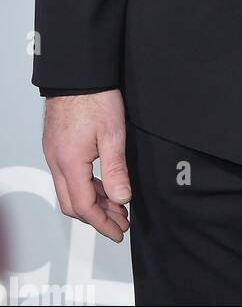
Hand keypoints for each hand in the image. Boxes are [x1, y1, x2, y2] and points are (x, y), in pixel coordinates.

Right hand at [42, 90, 131, 241]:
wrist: (78, 74)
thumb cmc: (95, 98)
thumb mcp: (113, 134)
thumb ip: (116, 170)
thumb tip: (122, 199)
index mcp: (70, 162)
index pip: (84, 206)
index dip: (102, 223)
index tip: (118, 232)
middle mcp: (57, 161)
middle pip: (73, 204)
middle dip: (97, 218)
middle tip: (120, 223)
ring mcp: (55, 154)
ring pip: (70, 191)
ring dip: (93, 202)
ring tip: (117, 205)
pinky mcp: (57, 146)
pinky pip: (68, 176)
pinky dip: (86, 186)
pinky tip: (103, 185)